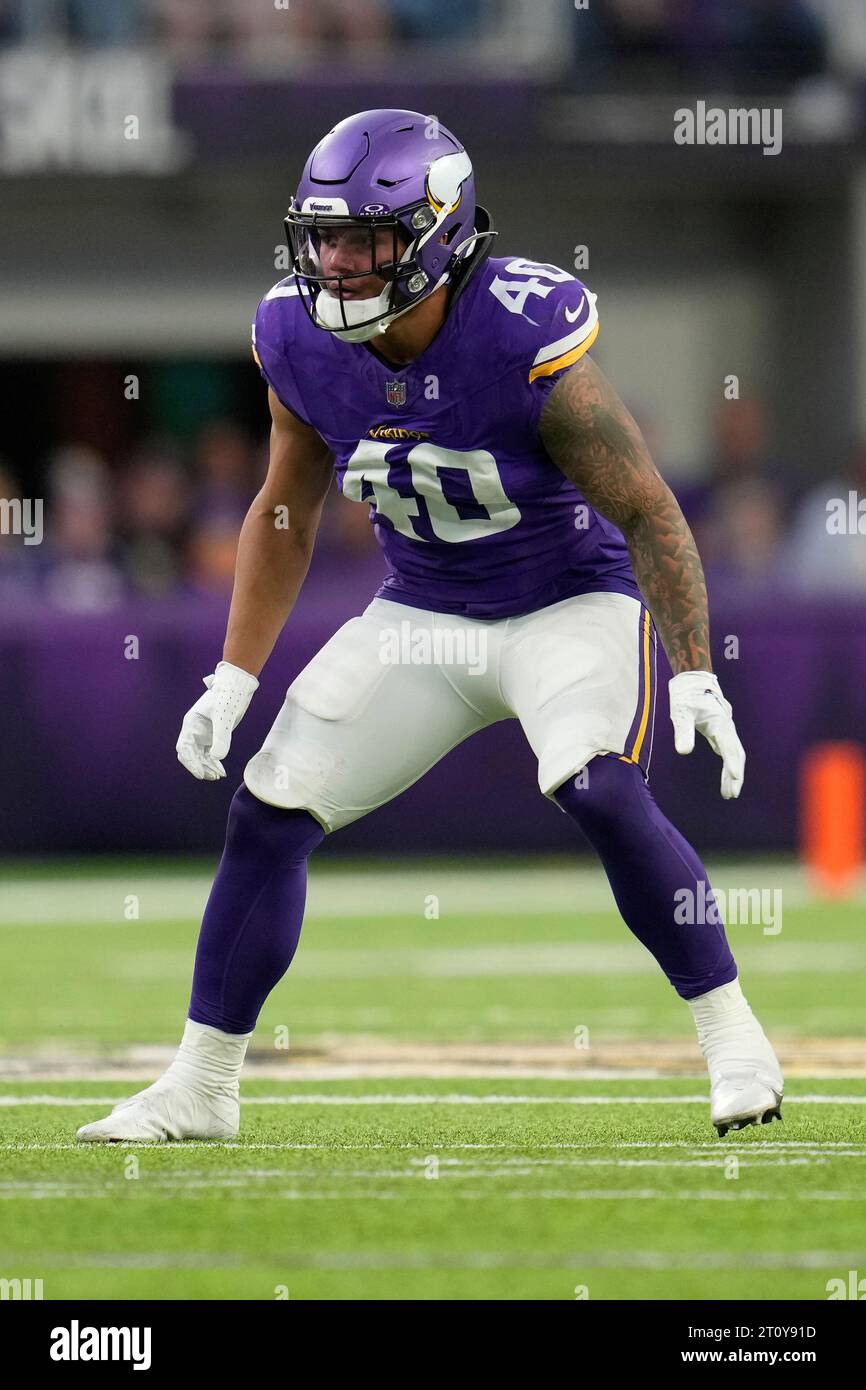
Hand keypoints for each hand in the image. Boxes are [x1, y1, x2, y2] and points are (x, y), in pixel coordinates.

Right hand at [176, 661, 258, 780]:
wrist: (236, 687)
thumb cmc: (227, 697)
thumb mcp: (224, 717)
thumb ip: (221, 736)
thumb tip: (217, 757)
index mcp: (191, 724)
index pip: (185, 747)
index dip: (190, 762)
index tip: (200, 773)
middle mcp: (194, 730)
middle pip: (190, 754)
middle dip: (199, 766)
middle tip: (212, 776)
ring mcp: (203, 734)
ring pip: (200, 755)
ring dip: (207, 766)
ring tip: (218, 776)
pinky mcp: (212, 736)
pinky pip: (209, 753)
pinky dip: (214, 762)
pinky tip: (221, 770)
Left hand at [669, 670, 744, 799]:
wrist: (693, 679)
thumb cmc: (686, 695)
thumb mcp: (681, 713)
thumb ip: (683, 732)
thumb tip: (684, 752)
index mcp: (719, 723)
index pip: (728, 747)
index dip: (732, 764)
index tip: (735, 778)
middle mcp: (726, 727)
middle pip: (736, 754)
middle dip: (735, 775)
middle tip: (731, 794)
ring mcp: (725, 729)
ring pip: (734, 754)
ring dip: (732, 773)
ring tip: (728, 793)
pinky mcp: (720, 731)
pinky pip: (728, 751)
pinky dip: (729, 764)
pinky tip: (727, 776)